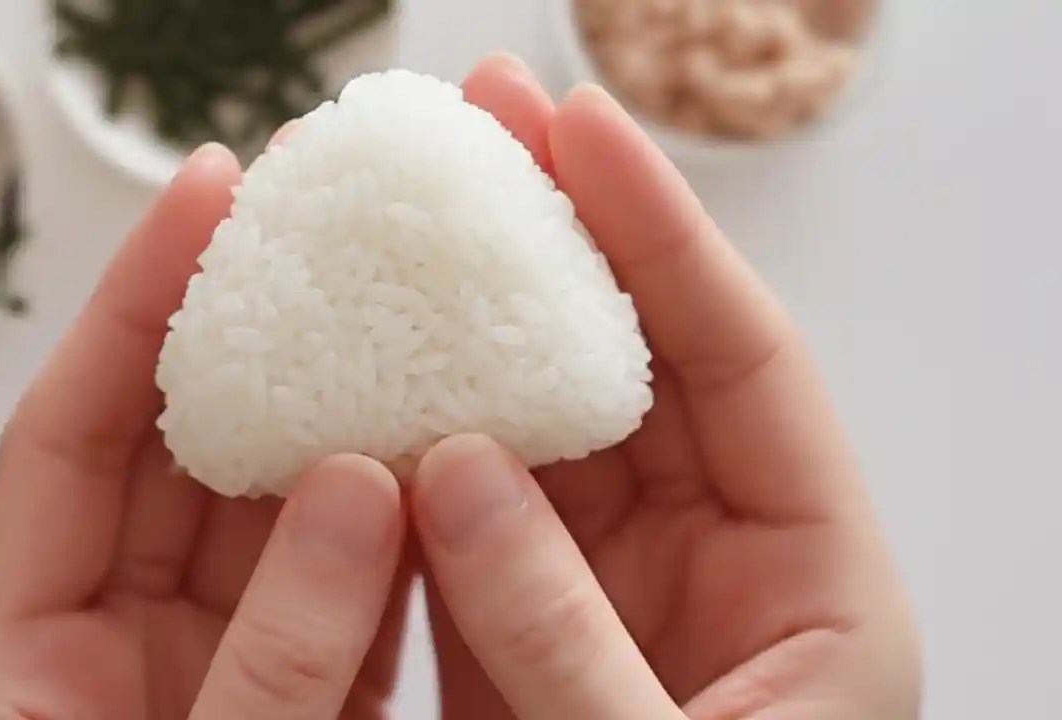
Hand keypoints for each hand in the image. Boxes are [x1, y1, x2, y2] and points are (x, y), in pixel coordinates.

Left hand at [0, 145, 409, 719]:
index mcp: (32, 656)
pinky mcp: (322, 706)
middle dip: (256, 332)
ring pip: (290, 516)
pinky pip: (368, 598)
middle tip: (321, 218)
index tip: (204, 192)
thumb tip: (360, 489)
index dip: (132, 303)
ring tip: (413, 316)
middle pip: (187, 453)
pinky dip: (415, 536)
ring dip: (351, 425)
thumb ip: (266, 658)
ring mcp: (231, 670)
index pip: (68, 435)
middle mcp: (129, 642)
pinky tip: (463, 464)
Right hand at [414, 57, 922, 717]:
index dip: (663, 234)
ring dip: (472, 339)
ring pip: (540, 438)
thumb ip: (568, 635)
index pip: (741, 361)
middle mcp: (716, 568)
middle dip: (557, 243)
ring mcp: (612, 597)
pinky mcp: (530, 643)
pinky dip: (413, 459)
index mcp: (814, 585)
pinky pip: (472, 526)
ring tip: (407, 233)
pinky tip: (359, 393)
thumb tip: (460, 470)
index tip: (583, 128)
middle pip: (634, 370)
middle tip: (479, 127)